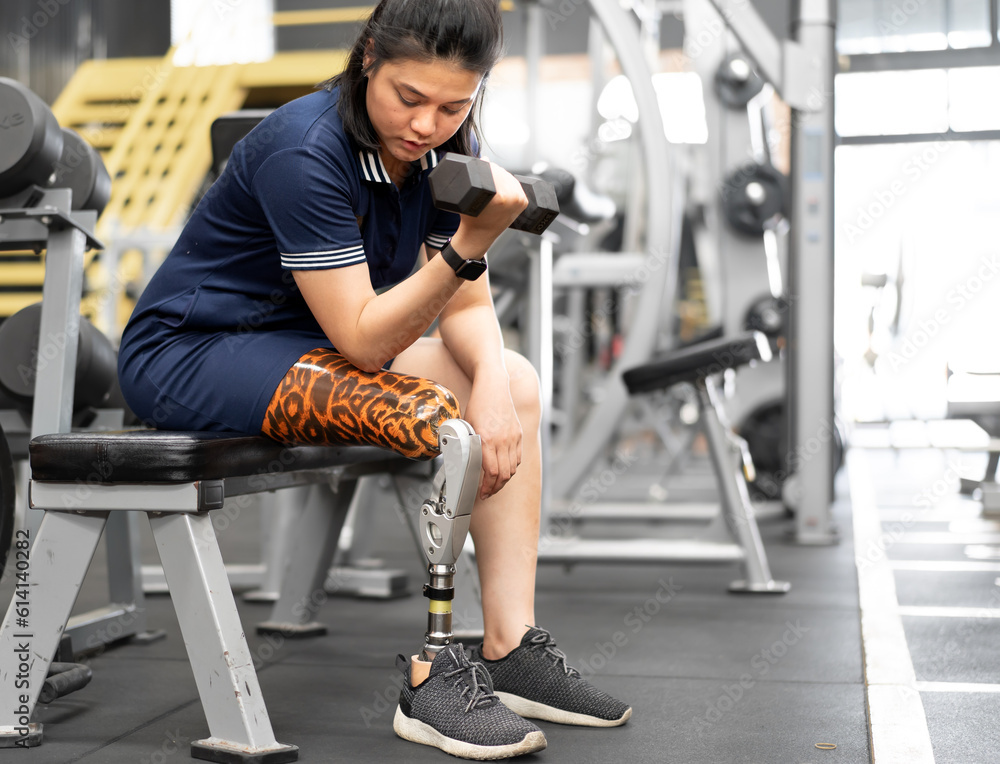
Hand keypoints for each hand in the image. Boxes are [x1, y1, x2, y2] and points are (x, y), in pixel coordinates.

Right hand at [450, 162, 528, 258]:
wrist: (480, 235)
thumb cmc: (471, 217)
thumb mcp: (471, 194)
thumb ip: (479, 173)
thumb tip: (486, 158)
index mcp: (501, 196)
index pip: (494, 170)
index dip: (486, 165)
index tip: (481, 163)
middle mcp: (514, 198)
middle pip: (503, 173)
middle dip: (493, 170)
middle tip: (485, 170)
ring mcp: (520, 201)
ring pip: (509, 178)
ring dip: (501, 176)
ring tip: (491, 181)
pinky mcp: (523, 202)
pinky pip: (516, 185)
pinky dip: (509, 183)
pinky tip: (501, 185)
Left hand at [465, 375, 521, 499]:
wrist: (493, 386)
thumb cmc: (478, 403)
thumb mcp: (466, 424)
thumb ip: (467, 443)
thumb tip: (461, 459)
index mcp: (487, 439)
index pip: (491, 472)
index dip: (486, 487)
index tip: (482, 492)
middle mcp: (502, 440)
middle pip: (504, 474)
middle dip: (495, 488)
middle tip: (488, 493)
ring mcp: (513, 438)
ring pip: (513, 468)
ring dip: (504, 479)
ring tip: (495, 484)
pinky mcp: (519, 434)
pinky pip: (518, 457)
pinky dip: (512, 467)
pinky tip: (505, 469)